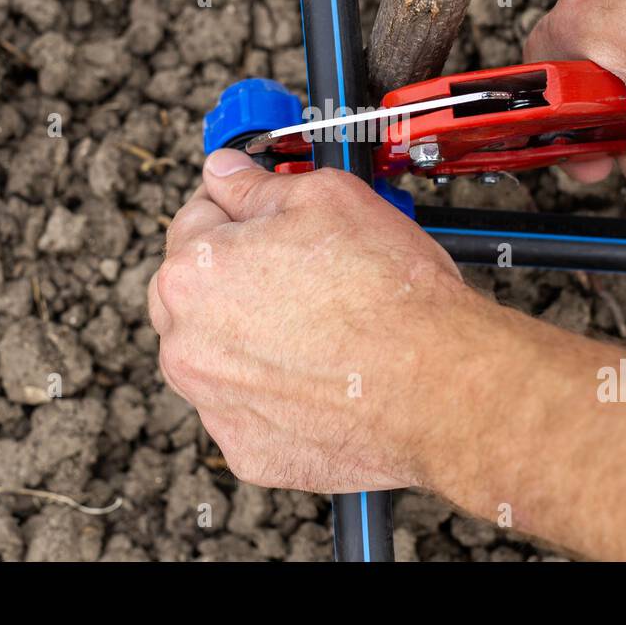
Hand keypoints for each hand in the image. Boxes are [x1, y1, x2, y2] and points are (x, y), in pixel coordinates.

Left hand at [148, 149, 468, 491]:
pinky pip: (245, 410)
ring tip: (315, 327)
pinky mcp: (248, 451)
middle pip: (190, 293)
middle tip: (296, 271)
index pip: (193, 220)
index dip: (235, 210)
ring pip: (214, 356)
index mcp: (193, 273)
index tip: (260, 215)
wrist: (438, 385)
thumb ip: (259, 185)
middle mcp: (187, 344)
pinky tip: (318, 375)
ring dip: (245, 338)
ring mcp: (215, 404)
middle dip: (230, 276)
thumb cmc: (390, 294)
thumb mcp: (326, 197)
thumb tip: (228, 173)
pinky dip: (272, 394)